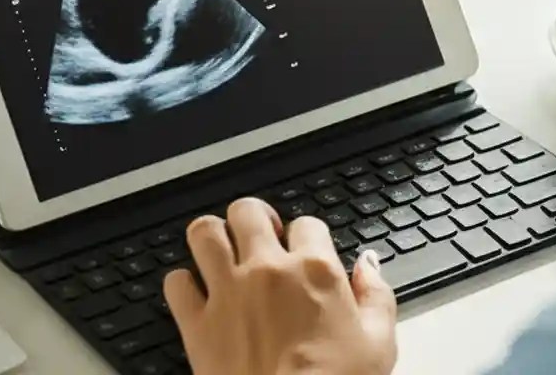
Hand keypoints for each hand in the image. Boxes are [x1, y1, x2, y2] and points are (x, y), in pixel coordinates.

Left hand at [164, 198, 397, 374]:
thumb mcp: (379, 344)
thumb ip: (376, 296)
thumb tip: (369, 266)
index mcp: (315, 271)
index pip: (307, 224)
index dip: (307, 237)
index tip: (305, 252)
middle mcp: (268, 272)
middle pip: (247, 211)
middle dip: (254, 219)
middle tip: (259, 237)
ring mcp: (227, 293)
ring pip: (204, 233)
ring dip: (213, 237)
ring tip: (222, 251)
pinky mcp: (197, 323)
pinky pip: (176, 283)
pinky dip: (183, 284)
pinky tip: (197, 294)